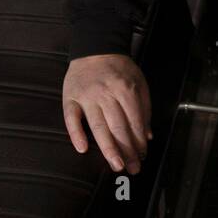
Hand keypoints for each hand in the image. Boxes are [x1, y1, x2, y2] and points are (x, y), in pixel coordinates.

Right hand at [62, 54, 151, 174]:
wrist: (95, 48)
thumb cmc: (119, 68)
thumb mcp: (139, 82)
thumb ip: (144, 108)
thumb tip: (147, 135)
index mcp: (125, 89)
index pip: (134, 121)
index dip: (139, 142)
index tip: (142, 156)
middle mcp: (106, 93)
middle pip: (117, 128)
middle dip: (127, 151)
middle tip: (133, 169)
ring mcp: (86, 96)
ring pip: (98, 127)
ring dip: (108, 149)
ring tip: (116, 165)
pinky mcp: (70, 98)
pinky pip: (71, 118)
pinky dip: (76, 133)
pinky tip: (82, 148)